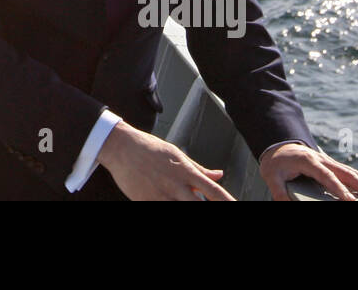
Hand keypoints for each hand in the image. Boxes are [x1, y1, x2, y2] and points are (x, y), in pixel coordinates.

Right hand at [97, 121, 233, 199]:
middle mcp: (176, 184)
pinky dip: (169, 209)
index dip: (228, 202)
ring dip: (188, 208)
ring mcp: (161, 195)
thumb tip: (219, 175)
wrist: (120, 147)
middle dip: (210, 208)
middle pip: (199, 205)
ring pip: (181, 209)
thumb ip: (199, 169)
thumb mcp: (176, 154)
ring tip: (187, 204)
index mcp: (185, 171)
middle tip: (219, 211)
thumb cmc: (150, 148)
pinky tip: (171, 205)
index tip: (237, 207)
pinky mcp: (146, 201)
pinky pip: (162, 210)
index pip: (214, 191)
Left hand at [260, 142, 357, 200]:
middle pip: (346, 172)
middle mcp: (321, 159)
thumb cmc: (275, 163)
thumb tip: (287, 205)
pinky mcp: (330, 164)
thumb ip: (279, 192)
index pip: (326, 176)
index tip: (349, 201)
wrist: (277, 146)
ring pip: (351, 172)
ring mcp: (327, 160)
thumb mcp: (270, 176)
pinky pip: (348, 172)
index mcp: (307, 161)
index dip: (339, 189)